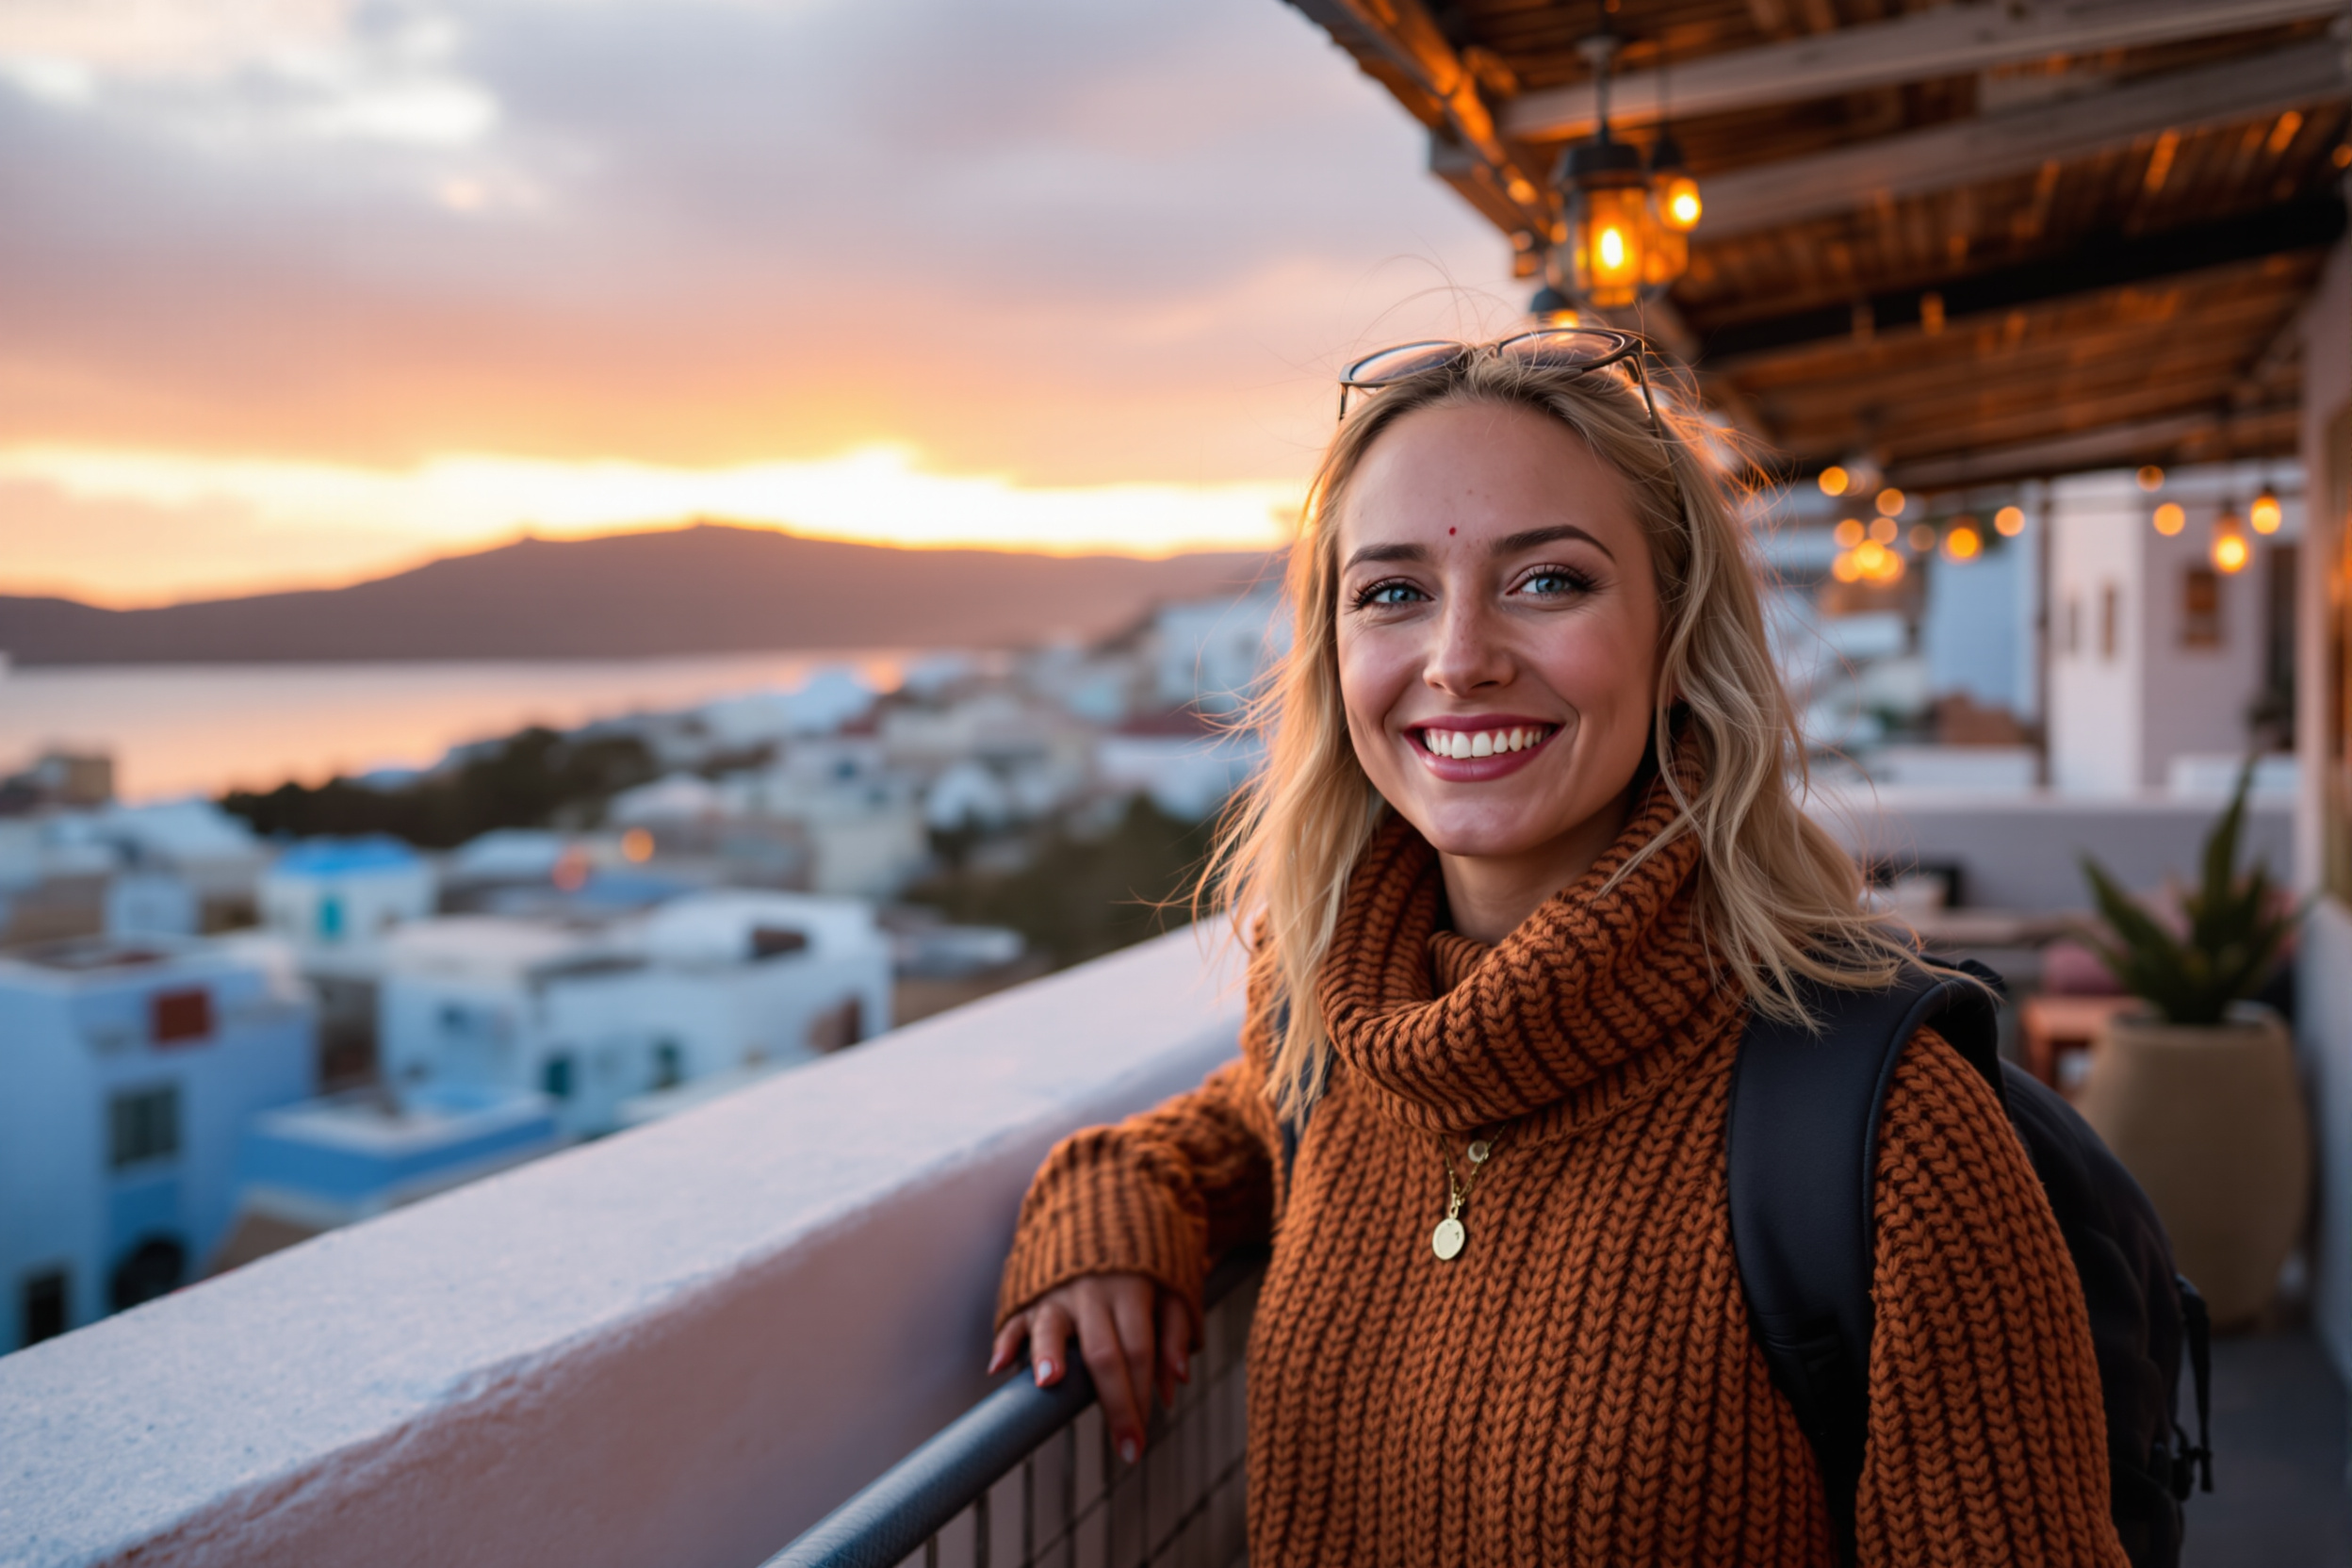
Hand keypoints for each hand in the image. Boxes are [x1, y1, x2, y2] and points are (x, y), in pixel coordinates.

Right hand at [988, 1272, 1192, 1465]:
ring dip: (1050, 1353)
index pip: (1139, 1352)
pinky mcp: (1030, 1293)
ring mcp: (1058, 1291)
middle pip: (1104, 1353)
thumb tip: (1177, 1382)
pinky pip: (1015, 1318)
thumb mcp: (1173, 1283)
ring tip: (1049, 1382)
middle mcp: (1094, 1291)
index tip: (1142, 1440)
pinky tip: (999, 1366)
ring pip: (1053, 1326)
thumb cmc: (1142, 1257)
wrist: (1101, 1202)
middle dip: (1116, 1404)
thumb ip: (1177, 1329)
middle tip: (1126, 1448)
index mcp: (1133, 1288)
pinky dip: (1005, 1341)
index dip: (1143, 1397)